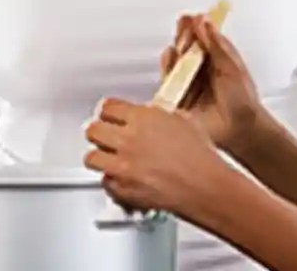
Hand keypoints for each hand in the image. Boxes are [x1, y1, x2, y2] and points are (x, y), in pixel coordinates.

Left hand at [83, 98, 230, 218]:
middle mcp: (127, 140)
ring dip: (100, 157)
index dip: (108, 111)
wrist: (204, 187)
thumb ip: (157, 115)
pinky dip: (112, 181)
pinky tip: (123, 178)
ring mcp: (122, 165)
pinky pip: (105, 182)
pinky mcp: (122, 188)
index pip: (107, 107)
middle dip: (98, 132)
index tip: (109, 115)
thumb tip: (149, 115)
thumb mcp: (182, 120)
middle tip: (104, 135)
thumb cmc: (199, 157)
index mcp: (141, 118)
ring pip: (91, 157)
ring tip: (109, 158)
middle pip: (92, 130)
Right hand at [163, 14, 264, 154]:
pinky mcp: (177, 96)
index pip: (201, 37)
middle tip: (184, 26)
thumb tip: (206, 22)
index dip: (195, 26)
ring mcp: (187, 82)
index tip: (193, 17)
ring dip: (176, 48)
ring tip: (182, 42)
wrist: (239, 128)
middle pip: (185, 46)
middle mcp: (198, 69)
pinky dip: (167, 66)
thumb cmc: (242, 100)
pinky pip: (167, 79)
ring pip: (175, 60)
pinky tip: (170, 56)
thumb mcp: (232, 67)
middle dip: (183, 34)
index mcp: (214, 59)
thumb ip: (218, 46)